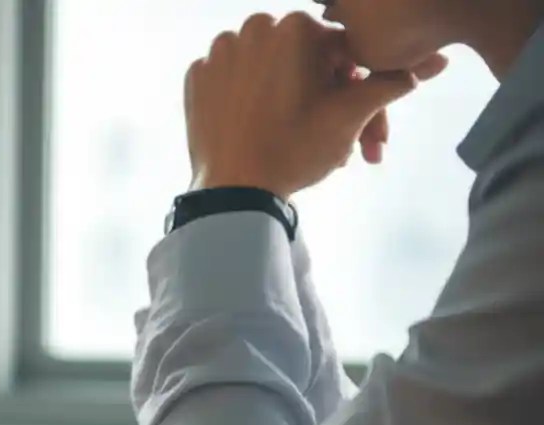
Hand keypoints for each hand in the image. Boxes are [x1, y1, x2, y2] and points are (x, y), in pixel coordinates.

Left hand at [184, 12, 446, 198]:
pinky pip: (238, 82)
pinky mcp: (196, 79)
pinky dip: (255, 102)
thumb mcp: (351, 115)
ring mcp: (218, 53)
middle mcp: (252, 28)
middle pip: (306, 63)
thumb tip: (434, 62)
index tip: (369, 130)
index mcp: (293, 27)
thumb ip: (390, 82)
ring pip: (273, 71)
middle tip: (345, 146)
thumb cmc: (294, 151)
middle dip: (331, 101)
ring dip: (296, 101)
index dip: (362, 91)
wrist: (233, 191)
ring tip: (307, 143)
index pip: (344, 53)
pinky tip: (266, 131)